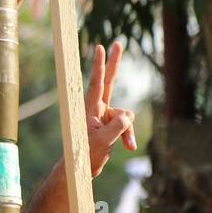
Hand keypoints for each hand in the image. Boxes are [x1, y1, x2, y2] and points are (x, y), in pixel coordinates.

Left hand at [84, 41, 136, 175]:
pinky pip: (126, 126)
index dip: (99, 65)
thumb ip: (118, 126)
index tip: (100, 48)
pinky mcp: (110, 126)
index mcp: (89, 109)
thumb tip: (128, 115)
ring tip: (125, 146)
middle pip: (108, 82)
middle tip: (118, 43)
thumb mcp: (104, 140)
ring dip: (127, 131)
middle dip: (114, 64)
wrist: (82, 169)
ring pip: (125, 116)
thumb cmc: (86, 154)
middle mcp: (97, 109)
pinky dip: (129, 136)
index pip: (96, 83)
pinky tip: (128, 148)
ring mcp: (104, 117)